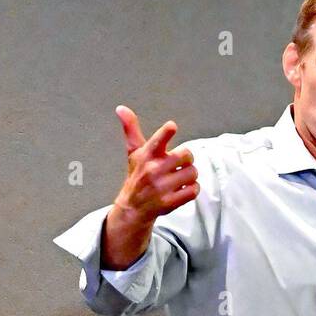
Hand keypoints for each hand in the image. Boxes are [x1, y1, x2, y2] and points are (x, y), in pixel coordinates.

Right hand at [101, 106, 198, 268]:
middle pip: (186, 155)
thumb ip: (131, 129)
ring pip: (193, 173)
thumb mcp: (134, 152)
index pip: (157, 141)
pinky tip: (184, 188)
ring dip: (191, 175)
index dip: (166, 132)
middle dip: (188, 158)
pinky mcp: (169, 202)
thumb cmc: (138, 175)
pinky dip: (193, 189)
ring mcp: (161, 187)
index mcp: (146, 155)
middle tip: (181, 163)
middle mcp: (153, 170)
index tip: (172, 126)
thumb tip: (121, 108)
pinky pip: (193, 190)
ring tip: (181, 177)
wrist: (134, 207)